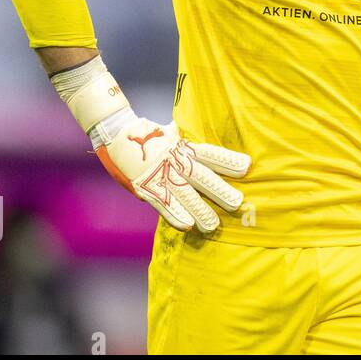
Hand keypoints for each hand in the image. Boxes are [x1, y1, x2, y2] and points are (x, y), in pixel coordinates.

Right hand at [96, 117, 250, 233]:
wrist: (114, 132)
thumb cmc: (145, 134)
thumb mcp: (168, 133)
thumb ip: (183, 140)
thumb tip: (199, 140)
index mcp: (182, 147)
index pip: (209, 154)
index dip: (227, 161)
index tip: (246, 167)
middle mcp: (174, 161)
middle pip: (201, 176)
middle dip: (219, 190)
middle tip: (237, 203)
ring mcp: (159, 174)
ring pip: (184, 194)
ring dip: (199, 210)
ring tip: (213, 224)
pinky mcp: (145, 187)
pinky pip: (162, 204)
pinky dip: (174, 216)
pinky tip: (187, 227)